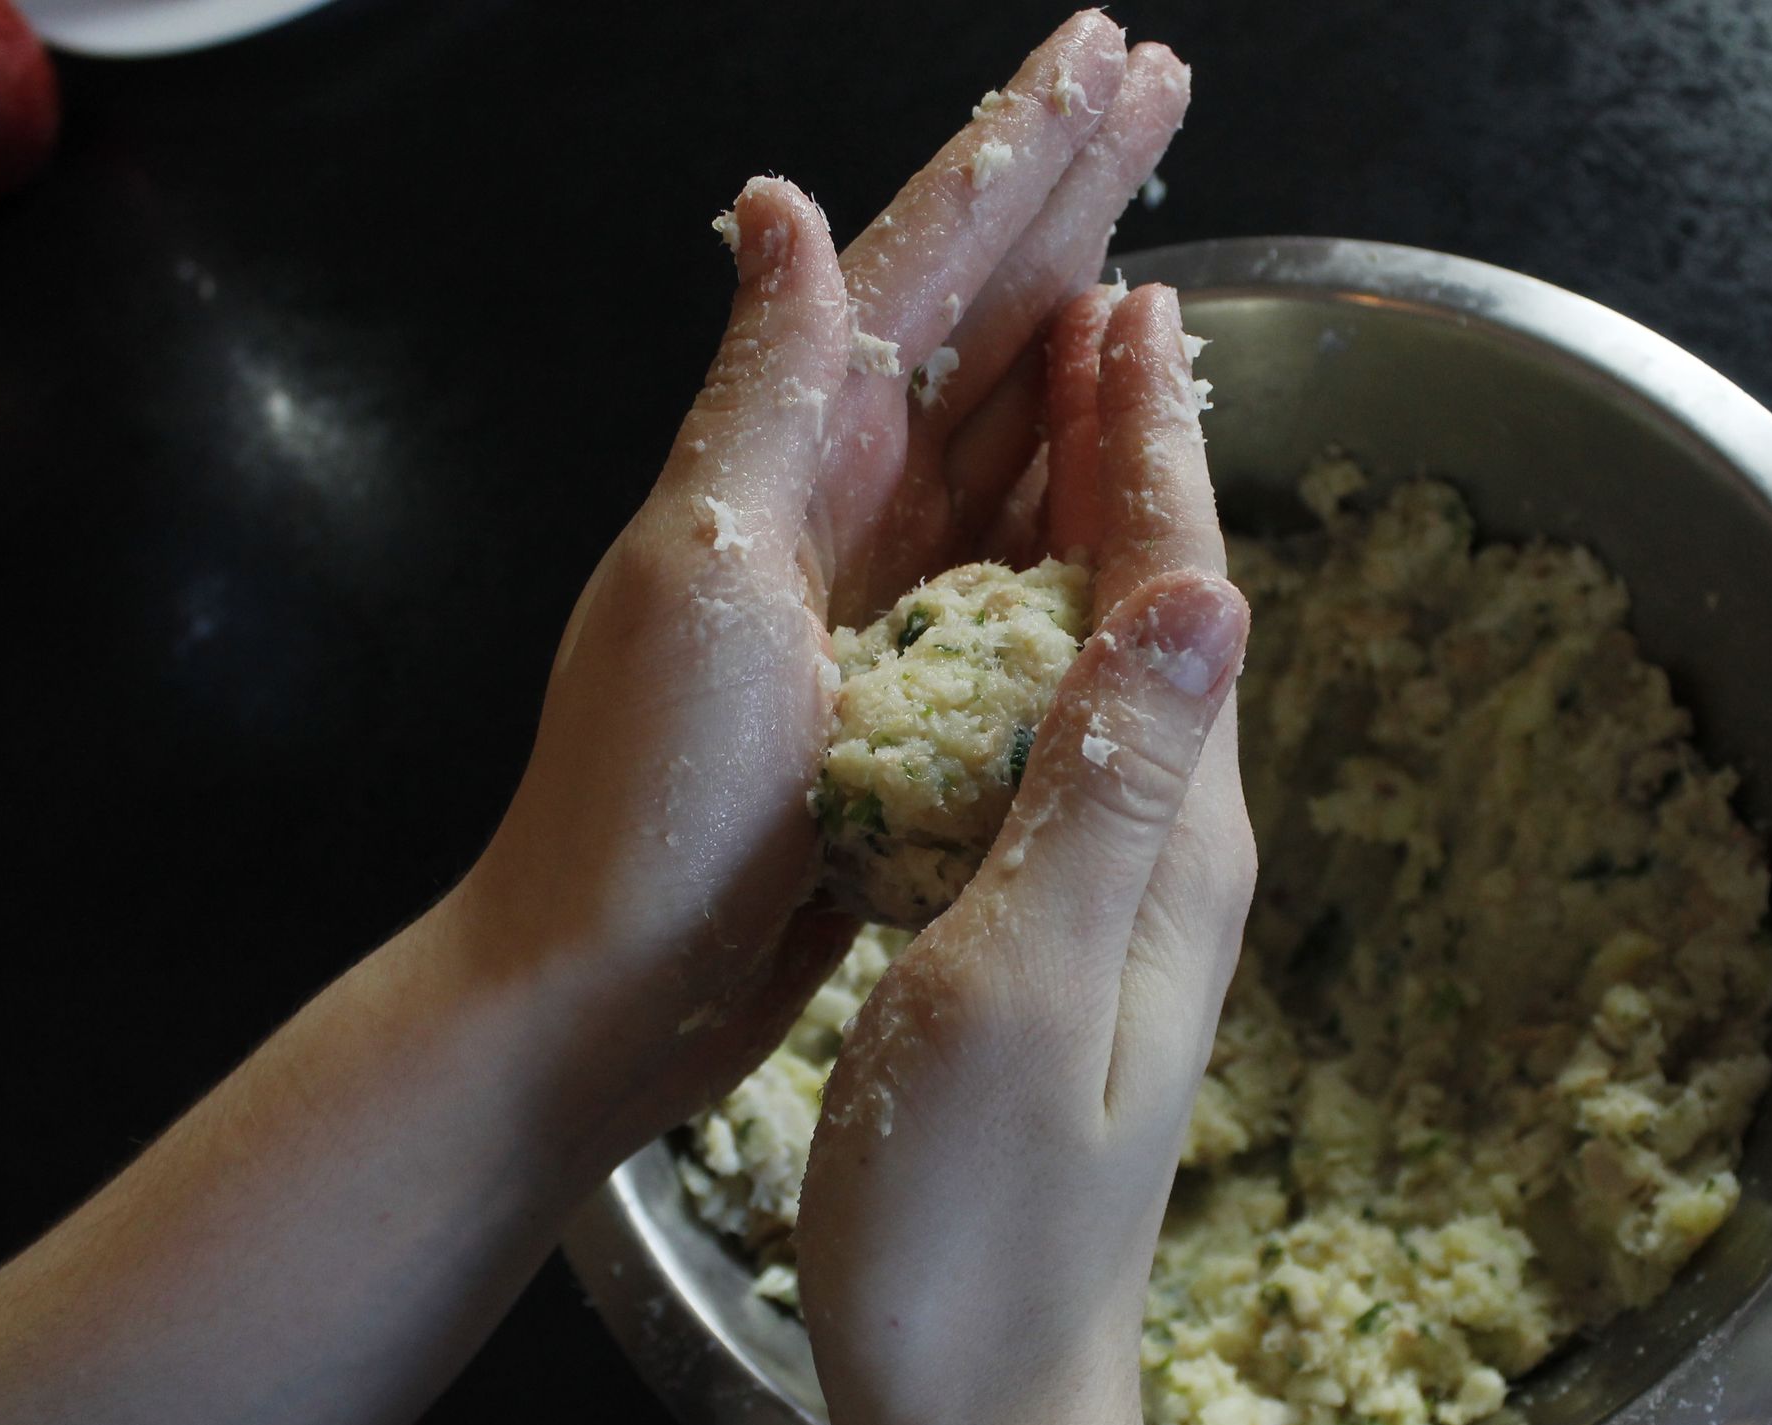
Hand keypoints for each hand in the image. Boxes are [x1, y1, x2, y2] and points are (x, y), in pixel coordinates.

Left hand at [449, 13, 1191, 1162]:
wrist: (608, 984)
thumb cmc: (639, 801)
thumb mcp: (699, 578)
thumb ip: (758, 399)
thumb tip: (781, 206)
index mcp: (793, 456)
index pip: (922, 263)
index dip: (1019, 147)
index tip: (1106, 48)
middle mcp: (840, 499)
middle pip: (982, 312)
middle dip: (1072, 192)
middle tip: (1163, 86)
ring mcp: (881, 588)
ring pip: (1009, 419)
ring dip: (1085, 322)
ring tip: (1164, 237)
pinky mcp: (913, 680)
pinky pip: (1017, 549)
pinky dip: (1074, 482)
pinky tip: (1122, 439)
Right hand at [795, 284, 1254, 1424]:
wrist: (976, 1392)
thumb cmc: (971, 1218)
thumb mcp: (1022, 983)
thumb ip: (1104, 789)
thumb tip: (1198, 596)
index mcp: (1172, 843)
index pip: (1178, 599)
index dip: (1150, 452)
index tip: (1132, 315)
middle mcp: (1176, 857)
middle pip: (1175, 617)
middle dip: (1144, 465)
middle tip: (1113, 329)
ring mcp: (1128, 904)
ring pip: (1134, 673)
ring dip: (1110, 540)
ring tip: (1076, 435)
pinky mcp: (1070, 943)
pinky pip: (1083, 747)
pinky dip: (1056, 646)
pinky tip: (1016, 631)